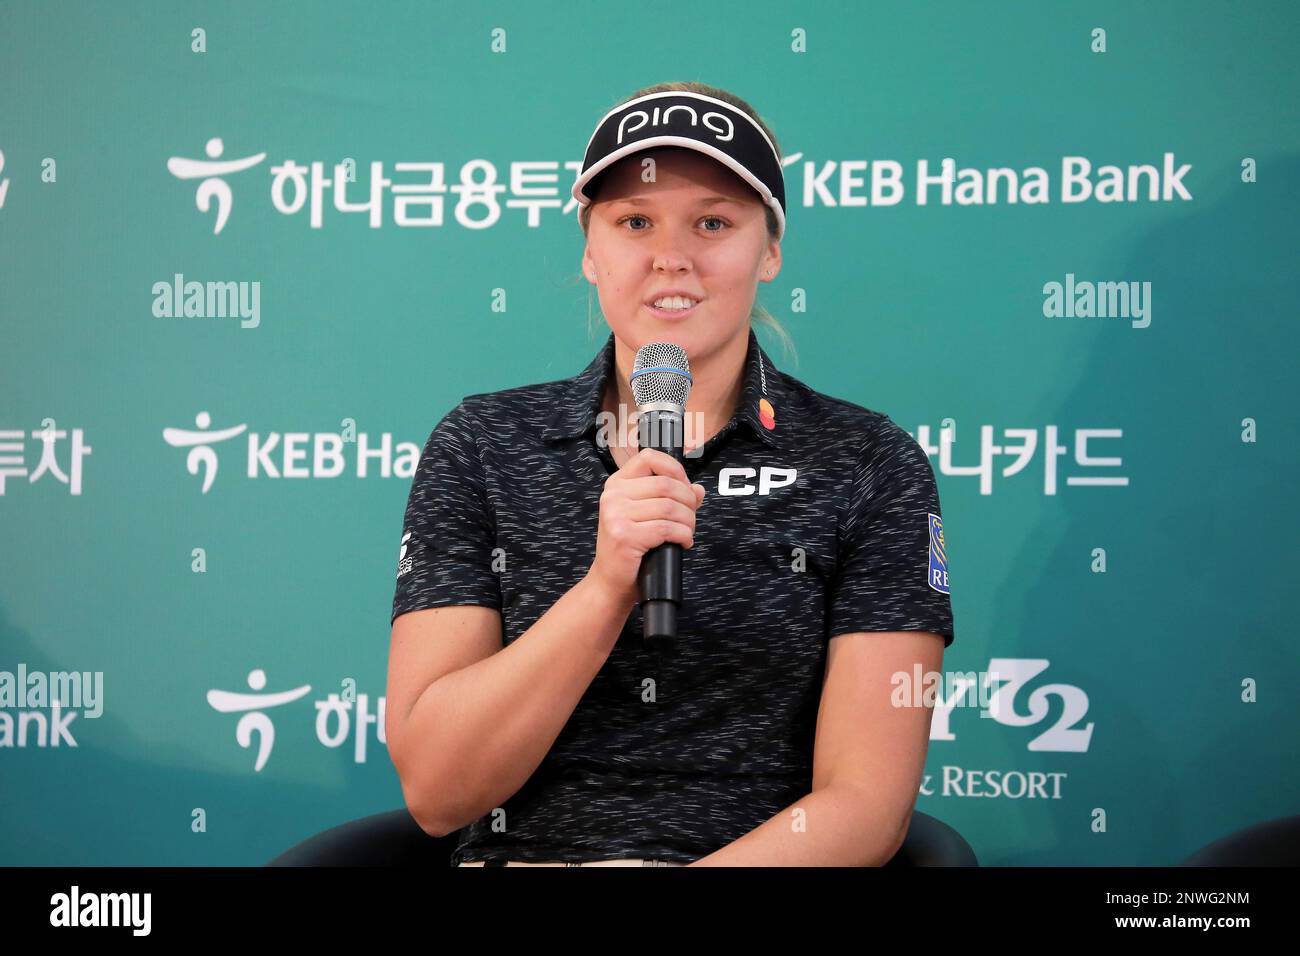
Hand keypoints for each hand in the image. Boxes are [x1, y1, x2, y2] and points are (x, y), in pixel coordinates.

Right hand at [585, 447, 705, 608]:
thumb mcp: (646, 516)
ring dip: (688, 521)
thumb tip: (698, 489)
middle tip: (689, 518)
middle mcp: (613, 495)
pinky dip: (683, 535)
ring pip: (670, 507)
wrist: (610, 581)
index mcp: (617, 484)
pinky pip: (667, 528)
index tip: (685, 487)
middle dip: (688, 502)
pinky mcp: (625, 535)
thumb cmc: (630, 548)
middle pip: (666, 484)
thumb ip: (672, 499)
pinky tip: (682, 542)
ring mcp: (616, 515)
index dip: (675, 469)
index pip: (649, 457)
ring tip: (686, 532)